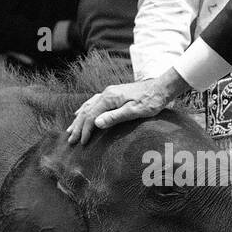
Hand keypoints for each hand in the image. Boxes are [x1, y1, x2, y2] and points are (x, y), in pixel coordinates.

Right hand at [66, 69, 189, 143]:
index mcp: (109, 98)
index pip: (91, 116)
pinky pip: (93, 102)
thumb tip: (96, 123)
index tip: (81, 143)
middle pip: (86, 111)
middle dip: (77, 127)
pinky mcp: (114, 94)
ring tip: (70, 129)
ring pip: (88, 106)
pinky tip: (81, 112)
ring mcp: (109, 93)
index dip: (85, 131)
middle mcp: (106, 94)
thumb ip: (114, 117)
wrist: (161, 88)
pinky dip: (85, 109)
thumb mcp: (134, 112)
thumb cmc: (150, 101)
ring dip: (78, 119)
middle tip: (70, 140)